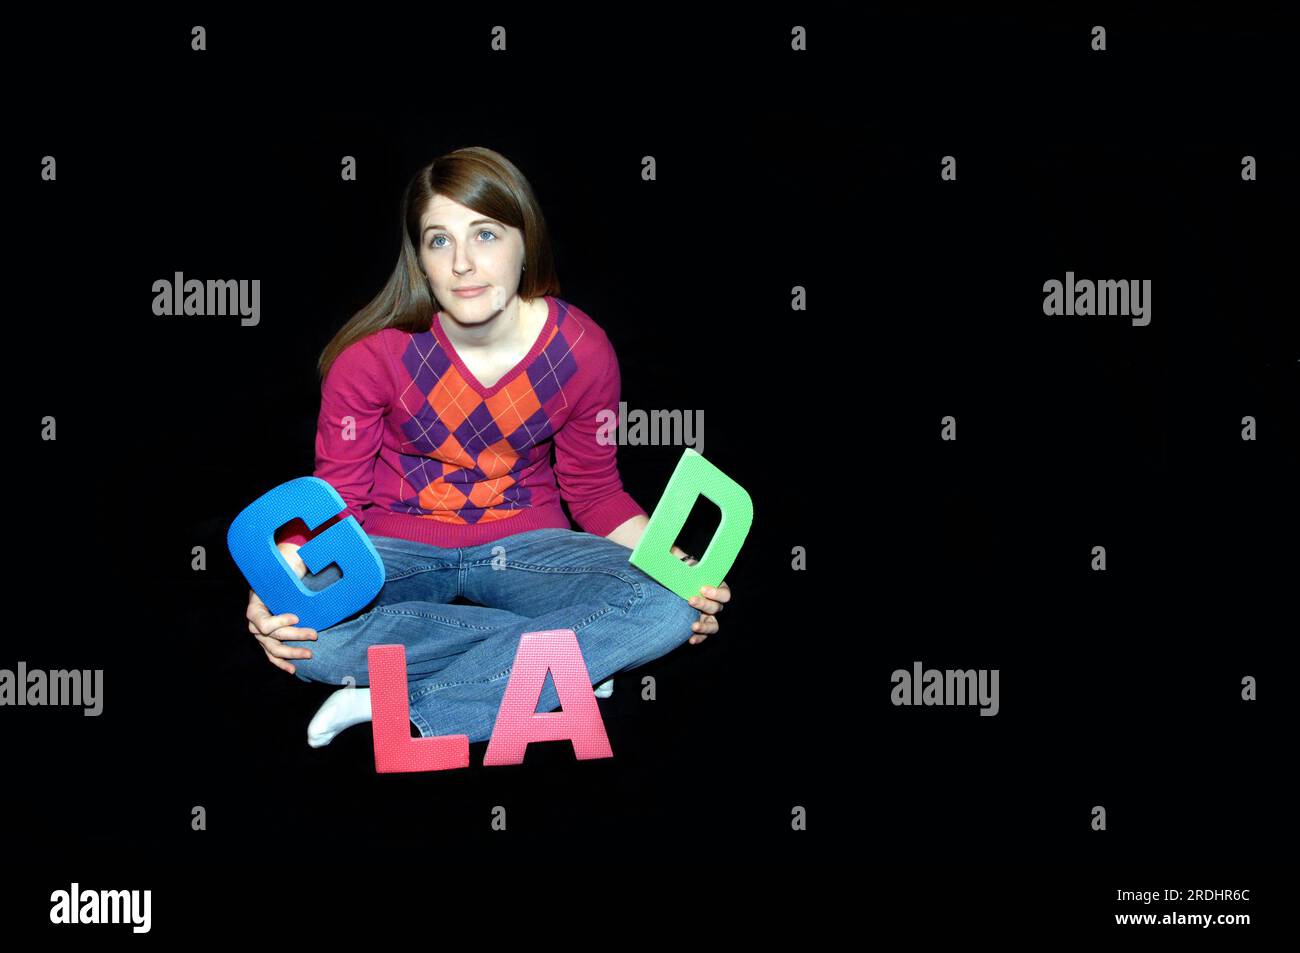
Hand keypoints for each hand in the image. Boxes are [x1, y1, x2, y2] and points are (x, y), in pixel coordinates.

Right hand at [245, 542, 317, 674]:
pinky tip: (293, 669)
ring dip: (291, 653)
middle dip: (293, 636)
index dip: (278, 621)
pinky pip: (272, 654)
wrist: (284, 570)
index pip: (261, 621)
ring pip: (272, 648)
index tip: (297, 617)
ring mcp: (261, 632)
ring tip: (309, 654)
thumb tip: (305, 561)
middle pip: (270, 636)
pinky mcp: (270, 639)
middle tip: (314, 634)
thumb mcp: (288, 562)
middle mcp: (255, 620)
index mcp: (255, 603)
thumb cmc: (286, 566)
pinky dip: (282, 662)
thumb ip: (294, 563)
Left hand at [671, 545, 730, 644]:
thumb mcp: (678, 562)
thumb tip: (672, 549)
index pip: (724, 593)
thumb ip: (677, 556)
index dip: (716, 592)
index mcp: (714, 586)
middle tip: (689, 600)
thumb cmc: (676, 571)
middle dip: (705, 605)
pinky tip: (690, 640)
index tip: (702, 588)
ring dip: (705, 626)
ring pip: (714, 625)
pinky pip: (703, 635)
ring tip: (692, 625)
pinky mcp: (698, 625)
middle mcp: (713, 602)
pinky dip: (698, 638)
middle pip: (718, 608)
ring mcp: (706, 616)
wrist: (668, 583)